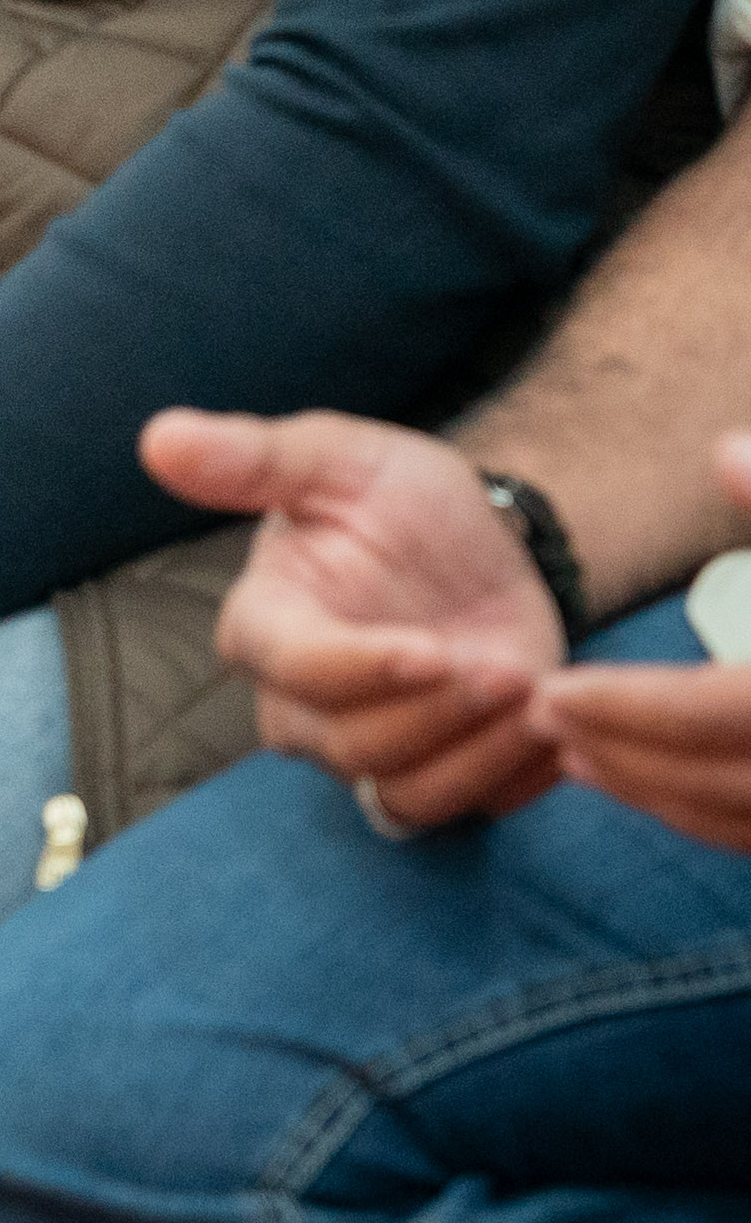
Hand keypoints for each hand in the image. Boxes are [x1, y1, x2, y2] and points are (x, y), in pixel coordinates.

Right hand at [143, 407, 565, 828]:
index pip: (292, 669)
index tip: (438, 650)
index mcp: (265, 623)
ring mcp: (359, 746)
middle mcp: (297, 699)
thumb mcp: (338, 459)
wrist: (480, 543)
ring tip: (537, 695)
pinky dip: (506, 779)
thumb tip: (158, 439)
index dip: (362, 669)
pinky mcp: (424, 775)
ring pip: (399, 792)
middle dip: (438, 714)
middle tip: (513, 670)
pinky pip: (453, 811)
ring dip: (480, 753)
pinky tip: (544, 724)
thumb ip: (253, 457)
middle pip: (348, 744)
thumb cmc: (397, 496)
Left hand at [526, 432, 750, 851]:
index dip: (630, 706)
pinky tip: (658, 789)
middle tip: (539, 717)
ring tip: (575, 754)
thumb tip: (723, 449)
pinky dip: (711, 819)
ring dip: (654, 794)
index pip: (717, 710)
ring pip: (743, 820)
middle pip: (719, 778)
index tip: (551, 688)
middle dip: (622, 753)